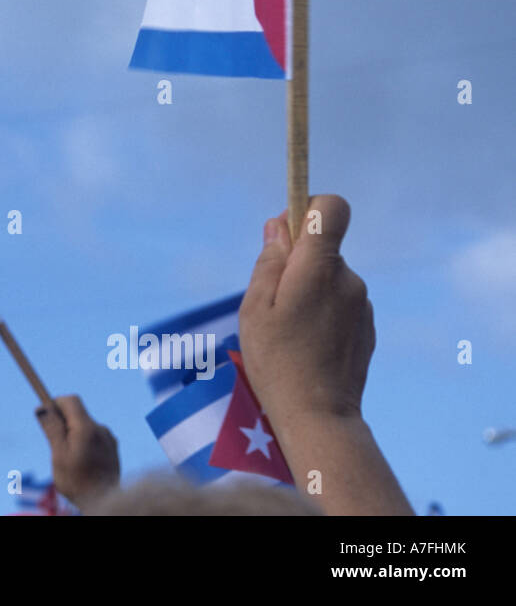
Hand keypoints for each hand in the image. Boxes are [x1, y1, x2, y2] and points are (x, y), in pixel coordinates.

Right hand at [35, 394, 118, 508]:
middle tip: (55, 445)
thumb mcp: (59, 454)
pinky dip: (84, 443)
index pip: (70, 400)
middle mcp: (101, 429)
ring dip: (73, 435)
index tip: (46, 417)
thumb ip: (52, 428)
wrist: (105, 501)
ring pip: (85, 426)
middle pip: (77, 413)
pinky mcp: (112, 448)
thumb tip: (42, 407)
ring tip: (69, 459)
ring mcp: (109, 438)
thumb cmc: (78, 481)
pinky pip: (93, 437)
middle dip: (63, 423)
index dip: (56, 403)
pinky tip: (82, 463)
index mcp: (87, 427)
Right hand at [239, 195, 374, 437]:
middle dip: (297, 261)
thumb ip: (269, 261)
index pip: (330, 207)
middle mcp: (347, 278)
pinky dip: (322, 311)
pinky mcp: (366, 325)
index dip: (307, 208)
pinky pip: (339, 302)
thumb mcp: (255, 307)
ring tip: (289, 330)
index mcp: (318, 268)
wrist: (318, 415)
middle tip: (272, 300)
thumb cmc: (276, 360)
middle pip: (323, 247)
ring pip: (329, 277)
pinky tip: (307, 343)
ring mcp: (361, 303)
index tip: (285, 233)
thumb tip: (278, 226)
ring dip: (308, 290)